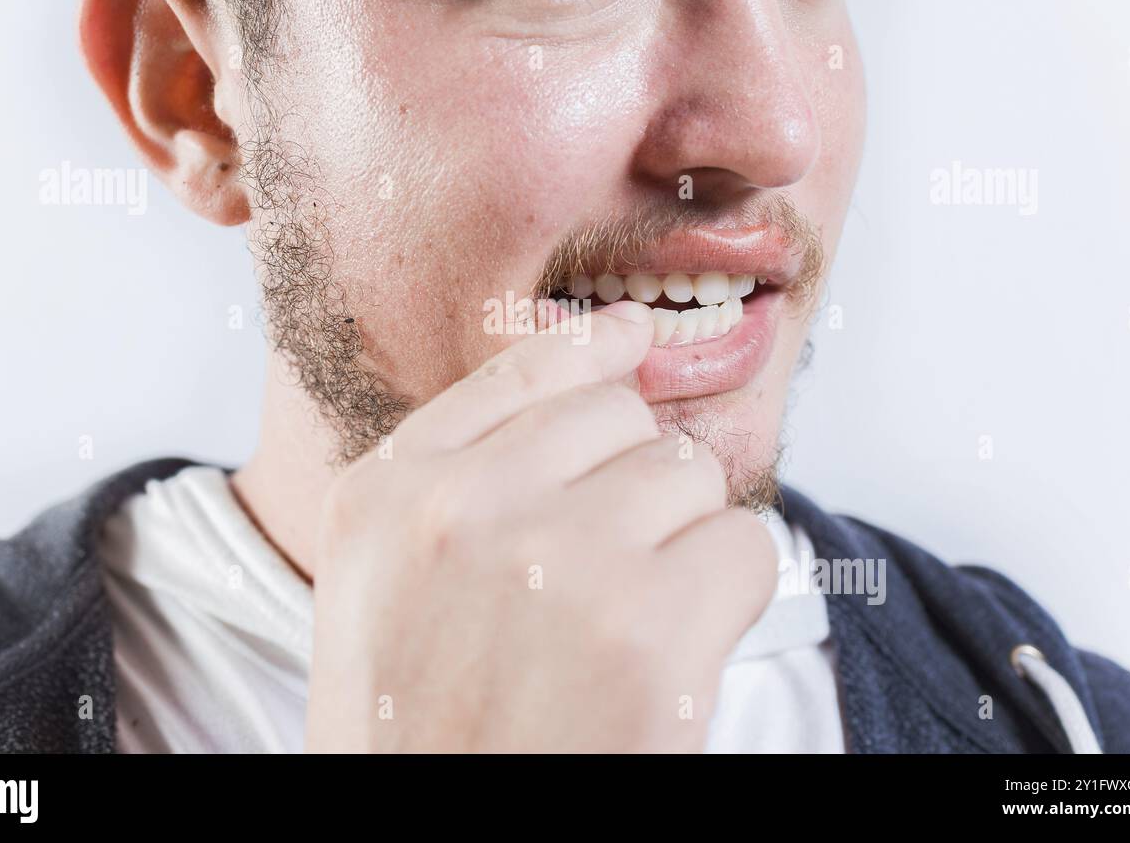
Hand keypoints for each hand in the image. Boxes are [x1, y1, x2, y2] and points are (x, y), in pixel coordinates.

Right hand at [303, 301, 777, 751]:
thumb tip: (617, 349)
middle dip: (632, 486)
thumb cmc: (424, 727)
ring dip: (679, 544)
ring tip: (623, 628)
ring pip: (687, 475)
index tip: (637, 337)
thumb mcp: (389, 582)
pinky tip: (669, 657)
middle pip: (622, 419)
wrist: (438, 841)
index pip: (520, 370)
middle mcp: (460, 509)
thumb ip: (469, 468)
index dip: (594, 353)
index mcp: (385, 495)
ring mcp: (555, 560)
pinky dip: (728, 594)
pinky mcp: (649, 628)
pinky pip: (745, 542)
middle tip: (598, 581)